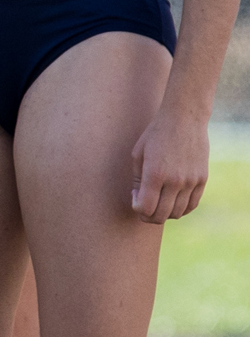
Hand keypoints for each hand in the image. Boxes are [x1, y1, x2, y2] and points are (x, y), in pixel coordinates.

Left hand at [131, 106, 209, 222]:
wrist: (184, 120)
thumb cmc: (155, 135)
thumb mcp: (138, 154)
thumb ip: (137, 180)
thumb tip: (138, 199)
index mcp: (155, 174)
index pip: (146, 207)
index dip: (137, 209)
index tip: (135, 198)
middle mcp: (175, 181)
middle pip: (161, 215)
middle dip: (148, 216)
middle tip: (143, 208)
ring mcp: (191, 182)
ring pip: (177, 213)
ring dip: (165, 214)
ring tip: (157, 203)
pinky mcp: (202, 180)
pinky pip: (192, 205)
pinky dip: (181, 209)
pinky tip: (172, 202)